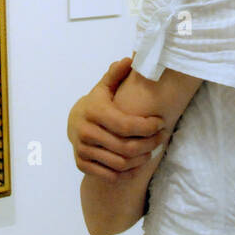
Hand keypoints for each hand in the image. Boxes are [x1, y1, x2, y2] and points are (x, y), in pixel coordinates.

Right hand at [68, 56, 166, 181]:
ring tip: (152, 150)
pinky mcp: (81, 164)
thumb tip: (130, 59)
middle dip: (149, 144)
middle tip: (161, 138)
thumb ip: (116, 74)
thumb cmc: (97, 104)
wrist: (73, 122)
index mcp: (93, 112)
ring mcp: (82, 150)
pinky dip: (127, 173)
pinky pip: (110, 175)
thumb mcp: (105, 88)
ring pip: (120, 163)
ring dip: (141, 159)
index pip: (126, 125)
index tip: (161, 123)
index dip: (147, 127)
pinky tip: (137, 163)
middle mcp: (85, 132)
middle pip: (126, 147)